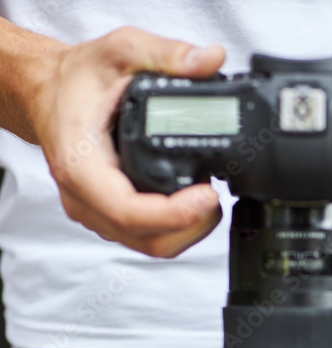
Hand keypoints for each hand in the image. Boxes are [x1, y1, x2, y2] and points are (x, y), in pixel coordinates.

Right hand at [26, 28, 225, 256]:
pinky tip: (192, 202)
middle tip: (215, 196)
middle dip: (191, 227)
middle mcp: (85, 196)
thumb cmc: (76, 78)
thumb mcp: (119, 51)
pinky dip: (176, 227)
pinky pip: (145, 237)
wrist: (48, 91)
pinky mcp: (109, 215)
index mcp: (82, 164)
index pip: (128, 212)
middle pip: (146, 239)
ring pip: (148, 245)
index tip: (207, 194)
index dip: (174, 214)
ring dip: (187, 231)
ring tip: (208, 199)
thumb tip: (209, 59)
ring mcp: (96, 211)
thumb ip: (164, 54)